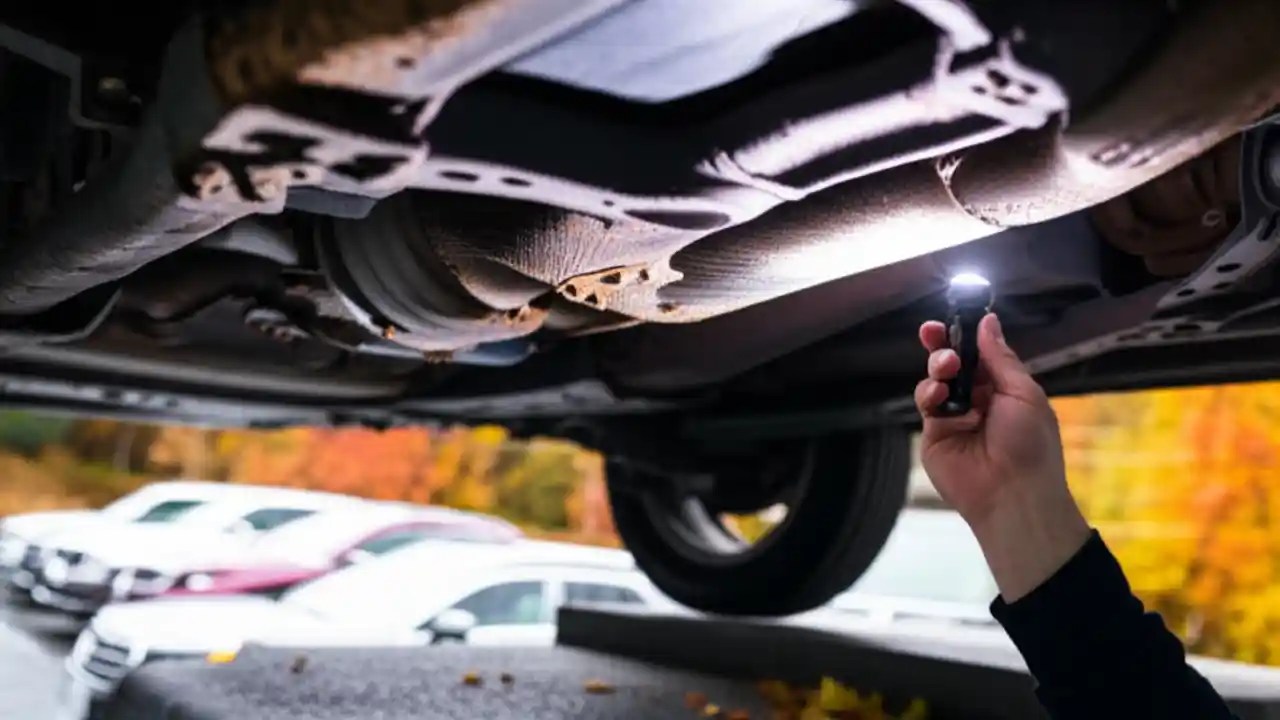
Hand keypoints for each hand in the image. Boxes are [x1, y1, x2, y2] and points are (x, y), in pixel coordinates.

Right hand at [915, 313, 1089, 601]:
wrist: (1013, 493)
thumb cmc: (1030, 443)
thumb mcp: (1023, 392)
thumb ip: (999, 357)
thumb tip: (988, 320)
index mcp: (1003, 388)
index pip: (978, 354)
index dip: (964, 335)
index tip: (952, 316)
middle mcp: (976, 400)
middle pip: (951, 363)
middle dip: (941, 345)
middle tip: (931, 331)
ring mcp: (953, 417)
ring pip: (935, 380)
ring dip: (937, 367)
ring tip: (946, 368)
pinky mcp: (934, 435)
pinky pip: (926, 404)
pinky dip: (929, 393)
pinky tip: (938, 393)